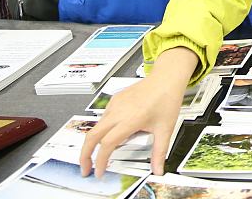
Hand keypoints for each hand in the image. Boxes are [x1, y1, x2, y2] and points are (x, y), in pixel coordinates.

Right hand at [79, 48, 197, 176]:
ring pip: (96, 127)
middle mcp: (118, 112)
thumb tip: (157, 170)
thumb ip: (159, 152)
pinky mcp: (115, 99)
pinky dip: (102, 130)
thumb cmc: (167, 100)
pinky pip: (104, 117)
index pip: (107, 144)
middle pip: (92, 136)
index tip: (99, 173)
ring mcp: (115, 104)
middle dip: (85, 155)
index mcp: (130, 120)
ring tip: (99, 155)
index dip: (100, 161)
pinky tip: (113, 135)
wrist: (166, 78)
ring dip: (93, 142)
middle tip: (86, 169)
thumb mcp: (165, 129)